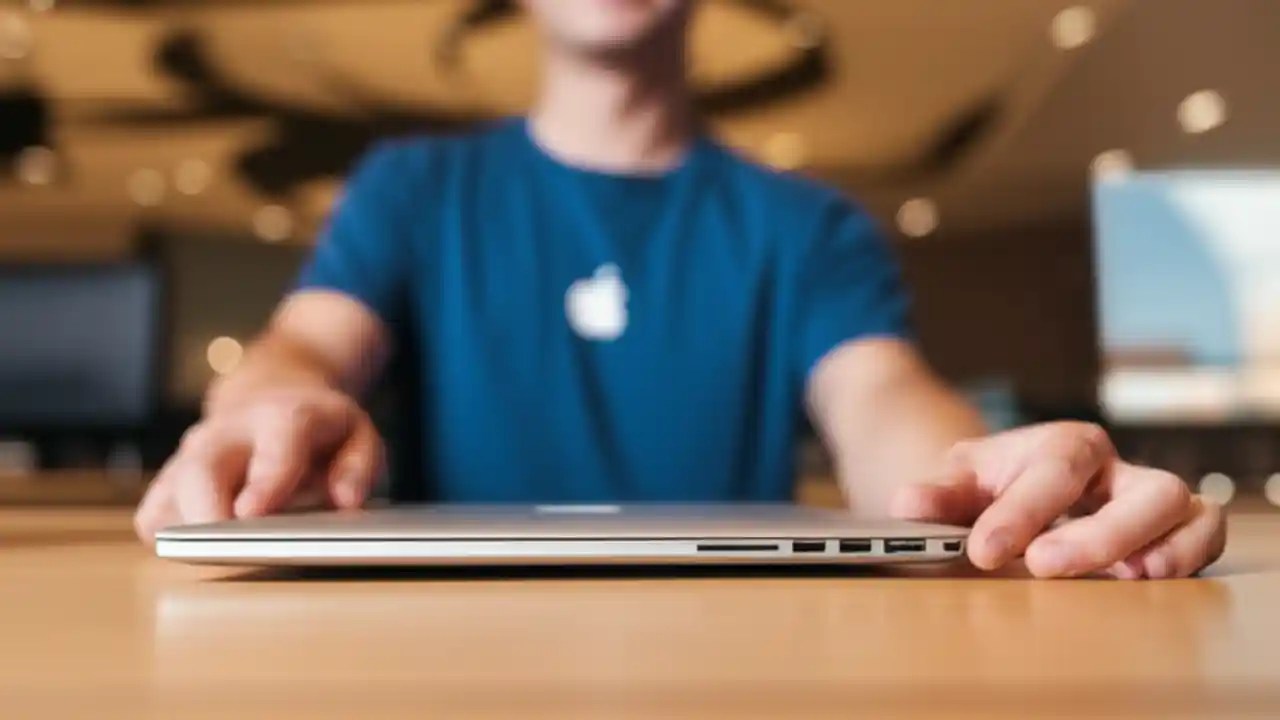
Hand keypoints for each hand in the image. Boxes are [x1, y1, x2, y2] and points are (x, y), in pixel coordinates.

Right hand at [134, 389, 383, 543]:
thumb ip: (358, 467)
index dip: (266, 478)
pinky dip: (168, 537)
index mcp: (283, 417)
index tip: (253, 514)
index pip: (276, 443)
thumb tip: (346, 502)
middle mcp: (229, 432)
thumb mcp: (358, 435)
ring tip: (208, 557)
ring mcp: (192, 454)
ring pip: (170, 492)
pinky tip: (198, 549)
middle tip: (218, 549)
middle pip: (202, 467)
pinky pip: (154, 514)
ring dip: (182, 531)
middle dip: (205, 511)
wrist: (271, 396)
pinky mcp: (170, 479)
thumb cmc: (318, 432)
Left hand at [890, 422, 1225, 578]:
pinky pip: (1202, 532)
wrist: (1011, 489)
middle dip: (1098, 532)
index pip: (1052, 471)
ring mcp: (1147, 497)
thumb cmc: (988, 487)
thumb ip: (936, 495)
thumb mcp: (957, 483)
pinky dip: (1188, 554)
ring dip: (1160, 544)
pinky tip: (1149, 582)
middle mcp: (1114, 468)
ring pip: (1181, 506)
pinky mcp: (1171, 529)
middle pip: (1137, 487)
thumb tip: (907, 504)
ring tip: (1127, 579)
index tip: (983, 550)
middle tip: (1044, 566)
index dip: (1020, 512)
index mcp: (1062, 445)